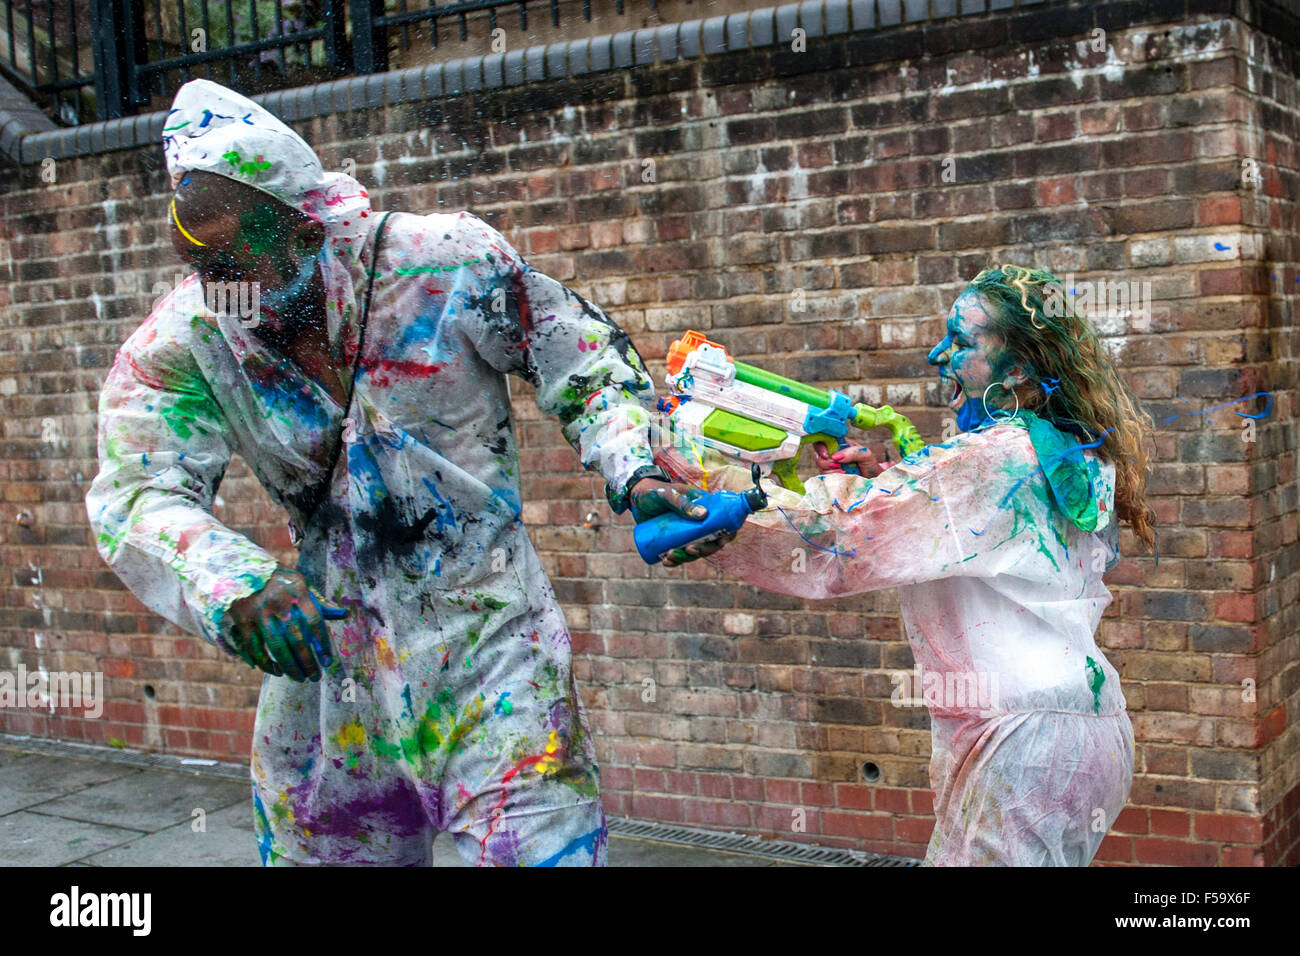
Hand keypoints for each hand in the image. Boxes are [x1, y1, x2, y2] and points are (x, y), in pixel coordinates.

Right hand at [220, 568, 342, 681]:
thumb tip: (344, 614)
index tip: (327, 662)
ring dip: (289, 667)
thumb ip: (319, 602)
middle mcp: (279, 602)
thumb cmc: (279, 581)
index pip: (315, 621)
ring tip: (299, 678)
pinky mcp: (242, 620)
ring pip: (276, 647)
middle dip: (307, 662)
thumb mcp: (301, 584)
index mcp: (298, 591)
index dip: (323, 644)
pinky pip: (254, 648)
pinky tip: (275, 671)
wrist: (242, 569)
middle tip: (315, 677)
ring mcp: (259, 612)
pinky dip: (264, 663)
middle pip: (296, 639)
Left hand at [629, 478, 733, 566]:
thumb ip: (683, 503)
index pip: (724, 523)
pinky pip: (679, 553)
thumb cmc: (654, 491)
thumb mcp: (668, 495)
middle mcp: (699, 522)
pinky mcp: (674, 539)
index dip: (726, 535)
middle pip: (710, 542)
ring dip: (685, 558)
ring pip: (694, 550)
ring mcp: (687, 532)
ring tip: (670, 556)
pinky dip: (674, 560)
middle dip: (702, 550)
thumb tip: (703, 515)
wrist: (635, 497)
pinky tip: (666, 562)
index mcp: (705, 507)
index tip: (720, 542)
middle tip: (688, 550)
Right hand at [813, 441, 891, 477]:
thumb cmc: (869, 463)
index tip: (827, 455)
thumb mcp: (865, 454)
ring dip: (831, 471)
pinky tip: (843, 476)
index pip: (822, 439)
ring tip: (845, 471)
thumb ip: (852, 452)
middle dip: (826, 462)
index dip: (820, 447)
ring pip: (820, 467)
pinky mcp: (830, 476)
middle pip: (817, 455)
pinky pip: (824, 477)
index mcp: (838, 443)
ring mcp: (829, 465)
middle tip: (839, 465)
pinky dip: (833, 477)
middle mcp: (831, 453)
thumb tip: (836, 457)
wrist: (872, 479)